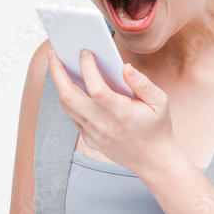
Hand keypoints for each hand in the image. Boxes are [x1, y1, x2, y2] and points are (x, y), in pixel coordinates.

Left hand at [46, 49, 179, 177]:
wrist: (153, 160)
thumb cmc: (157, 128)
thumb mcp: (160, 102)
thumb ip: (143, 83)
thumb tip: (125, 67)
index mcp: (120, 113)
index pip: (96, 88)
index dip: (87, 68)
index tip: (85, 52)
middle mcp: (102, 124)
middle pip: (70, 97)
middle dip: (57, 73)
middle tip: (53, 55)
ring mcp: (93, 133)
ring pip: (67, 106)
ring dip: (59, 85)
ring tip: (57, 66)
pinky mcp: (89, 139)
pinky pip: (73, 116)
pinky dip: (69, 99)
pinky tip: (70, 85)